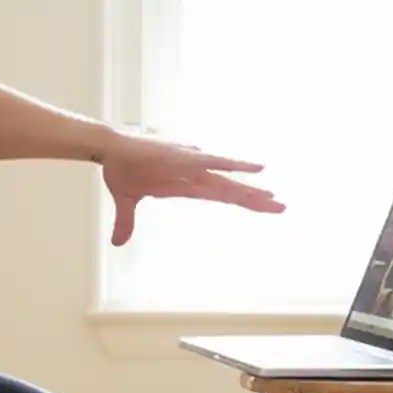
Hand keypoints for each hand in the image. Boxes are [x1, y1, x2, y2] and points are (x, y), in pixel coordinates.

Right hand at [100, 131, 284, 245]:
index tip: (265, 206)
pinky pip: (214, 162)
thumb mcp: (126, 202)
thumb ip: (126, 222)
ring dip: (249, 188)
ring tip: (273, 197)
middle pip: (231, 190)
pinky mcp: (184, 158)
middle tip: (282, 208)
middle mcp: (194, 176)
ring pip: (227, 180)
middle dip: (256, 200)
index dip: (244, 201)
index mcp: (186, 186)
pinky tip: (255, 167)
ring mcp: (191, 166)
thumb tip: (118, 243)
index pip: (222, 195)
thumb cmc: (121, 168)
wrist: (109, 149)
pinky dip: (234, 165)